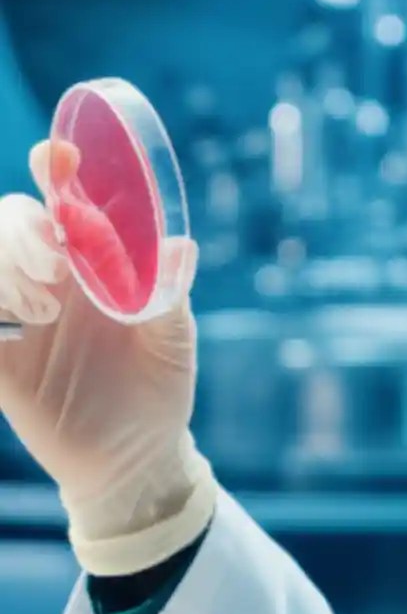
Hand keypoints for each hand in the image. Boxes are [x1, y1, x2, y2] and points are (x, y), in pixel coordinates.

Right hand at [0, 140, 214, 575]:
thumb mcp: (173, 342)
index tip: (57, 156)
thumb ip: (169, 294)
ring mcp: (19, 317)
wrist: (136, 457)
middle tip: (54, 257)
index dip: (54, 170)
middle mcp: (53, 280)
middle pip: (14, 222)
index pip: (66, 201)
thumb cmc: (162, 387)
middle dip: (24, 227)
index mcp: (97, 263)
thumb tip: (182, 246)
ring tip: (44, 309)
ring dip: (4, 267)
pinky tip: (8, 326)